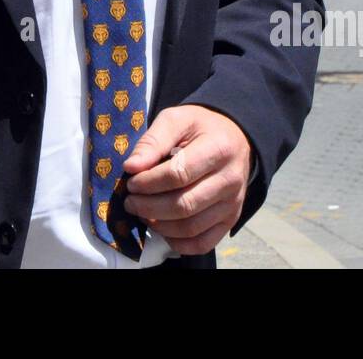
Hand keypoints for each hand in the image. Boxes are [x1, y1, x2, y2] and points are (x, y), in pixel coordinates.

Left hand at [122, 105, 251, 256]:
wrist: (233, 138)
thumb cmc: (200, 127)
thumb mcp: (176, 119)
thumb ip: (153, 141)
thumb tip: (131, 167)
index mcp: (218, 149)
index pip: (179, 174)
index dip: (149, 182)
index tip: (131, 181)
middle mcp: (230, 180)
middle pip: (184, 205)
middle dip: (148, 206)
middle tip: (130, 201)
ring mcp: (232, 204)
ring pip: (191, 227)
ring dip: (158, 225)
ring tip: (141, 212)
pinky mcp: (230, 220)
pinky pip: (202, 243)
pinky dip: (177, 243)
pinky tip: (161, 229)